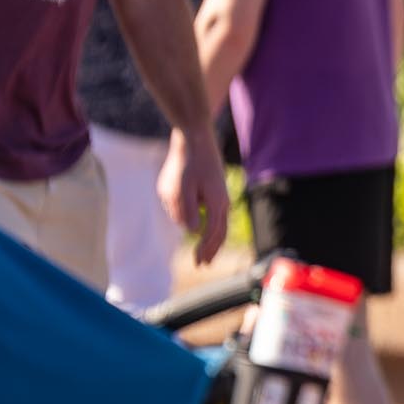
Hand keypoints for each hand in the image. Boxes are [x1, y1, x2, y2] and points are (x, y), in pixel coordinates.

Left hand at [161, 128, 232, 266]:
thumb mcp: (179, 188)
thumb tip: (193, 231)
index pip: (212, 234)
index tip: (198, 263)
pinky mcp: (216, 190)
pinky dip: (212, 226)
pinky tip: (203, 228)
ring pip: (220, 224)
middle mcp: (223, 202)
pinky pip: (216, 214)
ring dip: (212, 239)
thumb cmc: (185, 164)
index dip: (205, 250)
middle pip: (220, 232)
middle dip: (211, 249)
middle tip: (202, 264)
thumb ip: (186, 210)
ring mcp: (221, 195)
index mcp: (216, 203)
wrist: (196, 138)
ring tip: (205, 252)